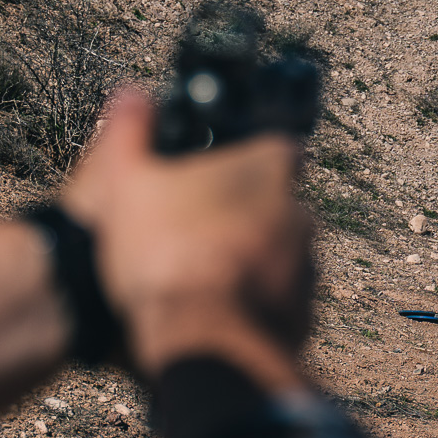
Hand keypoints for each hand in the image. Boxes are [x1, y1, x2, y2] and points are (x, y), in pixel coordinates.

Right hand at [61, 87, 313, 390]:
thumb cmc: (166, 256)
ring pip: (276, 253)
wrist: (206, 344)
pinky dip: (251, 304)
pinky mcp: (304, 316)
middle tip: (192, 231)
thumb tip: (131, 92)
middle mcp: (301, 213)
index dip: (241, 157)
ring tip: (197, 278)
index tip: (211, 172)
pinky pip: (276, 301)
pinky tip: (213, 315)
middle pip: (273, 202)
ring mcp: (308, 267)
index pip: (272, 145)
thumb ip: (130, 131)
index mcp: (270, 168)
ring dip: (247, 261)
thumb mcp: (129, 182)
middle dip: (241, 213)